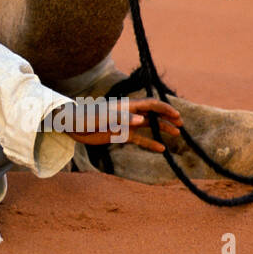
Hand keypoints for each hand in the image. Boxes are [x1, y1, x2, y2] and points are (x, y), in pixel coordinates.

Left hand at [60, 98, 182, 152]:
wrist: (71, 125)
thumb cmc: (86, 117)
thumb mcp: (104, 117)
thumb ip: (123, 118)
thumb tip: (143, 120)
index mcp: (126, 106)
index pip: (149, 105)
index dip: (164, 109)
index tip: (176, 116)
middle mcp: (128, 114)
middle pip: (152, 114)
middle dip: (166, 118)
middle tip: (181, 124)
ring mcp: (125, 124)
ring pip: (148, 126)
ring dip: (161, 129)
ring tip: (176, 134)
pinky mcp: (120, 134)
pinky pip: (139, 139)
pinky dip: (150, 143)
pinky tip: (161, 149)